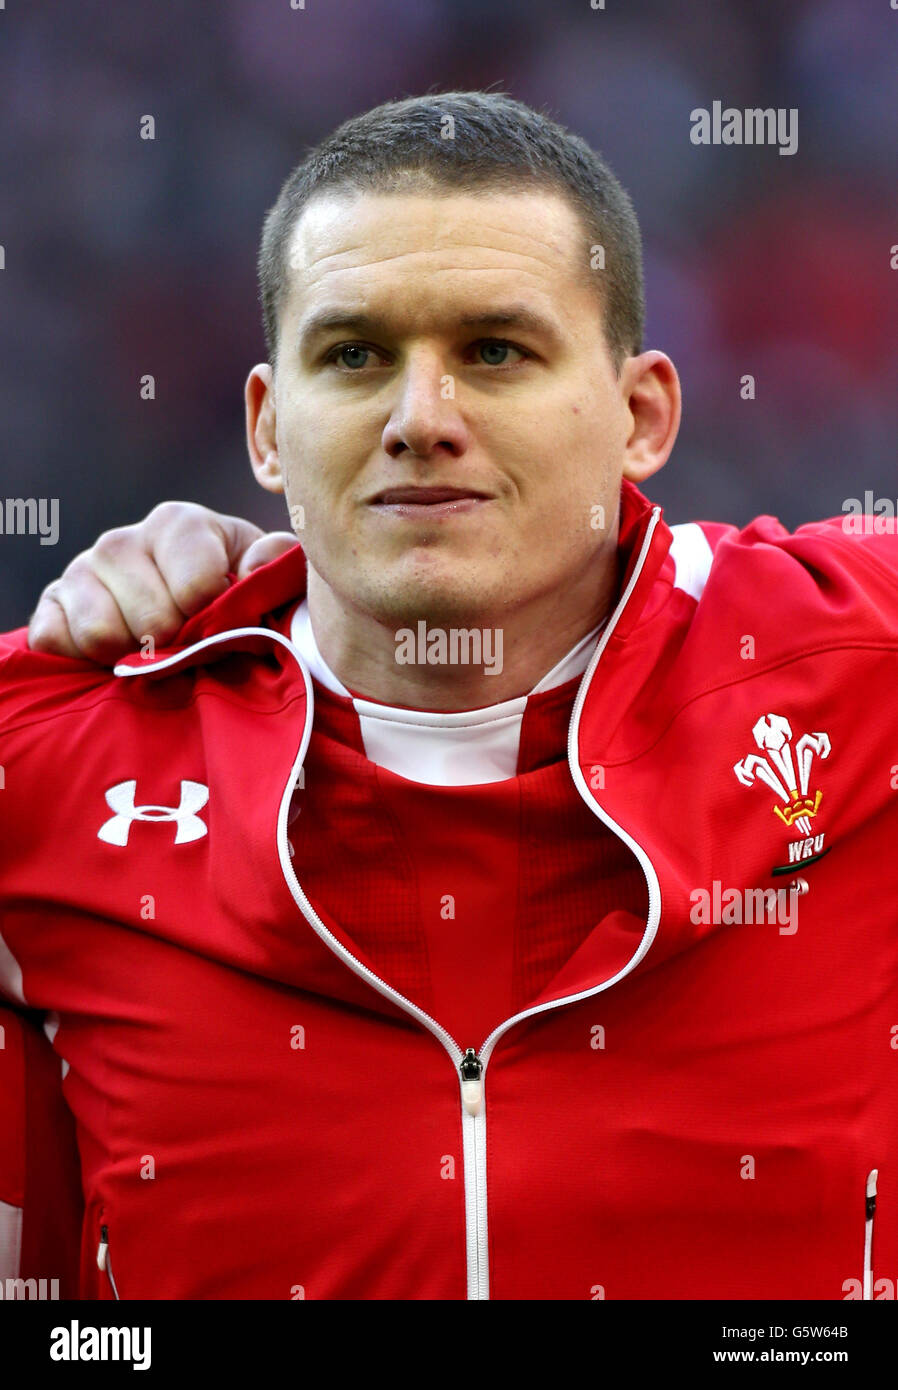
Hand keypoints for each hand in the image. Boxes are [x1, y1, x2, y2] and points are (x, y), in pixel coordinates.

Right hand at [27, 501, 299, 663]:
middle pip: (151, 620)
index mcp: (178, 524)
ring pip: (101, 634)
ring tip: (154, 650)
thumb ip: (276, 562)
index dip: (216, 621)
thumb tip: (253, 567)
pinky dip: (86, 661)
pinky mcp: (50, 605)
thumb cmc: (231, 593)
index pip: (197, 588)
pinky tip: (116, 654)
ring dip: (133, 658)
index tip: (225, 625)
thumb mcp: (267, 576)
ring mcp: (80, 571)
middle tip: (189, 646)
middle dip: (177, 646)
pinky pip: (55, 642)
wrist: (182, 615)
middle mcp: (121, 540)